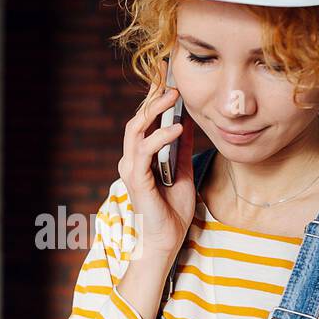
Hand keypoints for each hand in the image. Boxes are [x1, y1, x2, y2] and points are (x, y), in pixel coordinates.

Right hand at [119, 72, 196, 257]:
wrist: (166, 240)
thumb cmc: (172, 211)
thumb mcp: (182, 172)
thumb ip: (181, 149)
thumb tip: (188, 124)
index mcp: (140, 158)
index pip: (144, 121)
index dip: (153, 98)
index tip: (168, 77)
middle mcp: (131, 160)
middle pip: (137, 119)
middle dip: (153, 96)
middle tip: (170, 78)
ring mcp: (131, 169)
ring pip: (137, 130)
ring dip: (155, 110)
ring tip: (173, 95)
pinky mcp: (137, 180)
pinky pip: (146, 151)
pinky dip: (161, 136)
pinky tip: (177, 128)